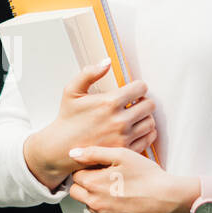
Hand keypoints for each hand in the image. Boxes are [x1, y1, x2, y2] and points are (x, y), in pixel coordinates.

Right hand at [23, 58, 157, 190]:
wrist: (60, 148)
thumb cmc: (67, 119)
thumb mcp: (72, 91)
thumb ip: (89, 73)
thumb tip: (107, 61)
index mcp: (109, 102)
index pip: (141, 88)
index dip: (137, 87)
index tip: (131, 91)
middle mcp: (120, 120)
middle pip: (149, 105)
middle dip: (143, 102)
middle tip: (134, 104)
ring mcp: (124, 138)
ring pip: (150, 122)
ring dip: (145, 117)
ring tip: (135, 117)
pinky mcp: (126, 151)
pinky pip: (148, 138)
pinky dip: (146, 132)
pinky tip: (136, 129)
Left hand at [66, 145, 184, 212]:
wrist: (167, 199)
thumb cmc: (146, 175)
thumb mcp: (121, 155)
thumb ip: (93, 153)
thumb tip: (73, 154)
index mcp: (92, 184)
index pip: (75, 175)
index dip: (86, 169)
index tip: (99, 167)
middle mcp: (94, 203)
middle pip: (76, 192)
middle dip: (85, 184)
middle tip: (104, 178)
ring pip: (89, 205)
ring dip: (96, 197)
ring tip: (116, 188)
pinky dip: (108, 209)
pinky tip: (123, 200)